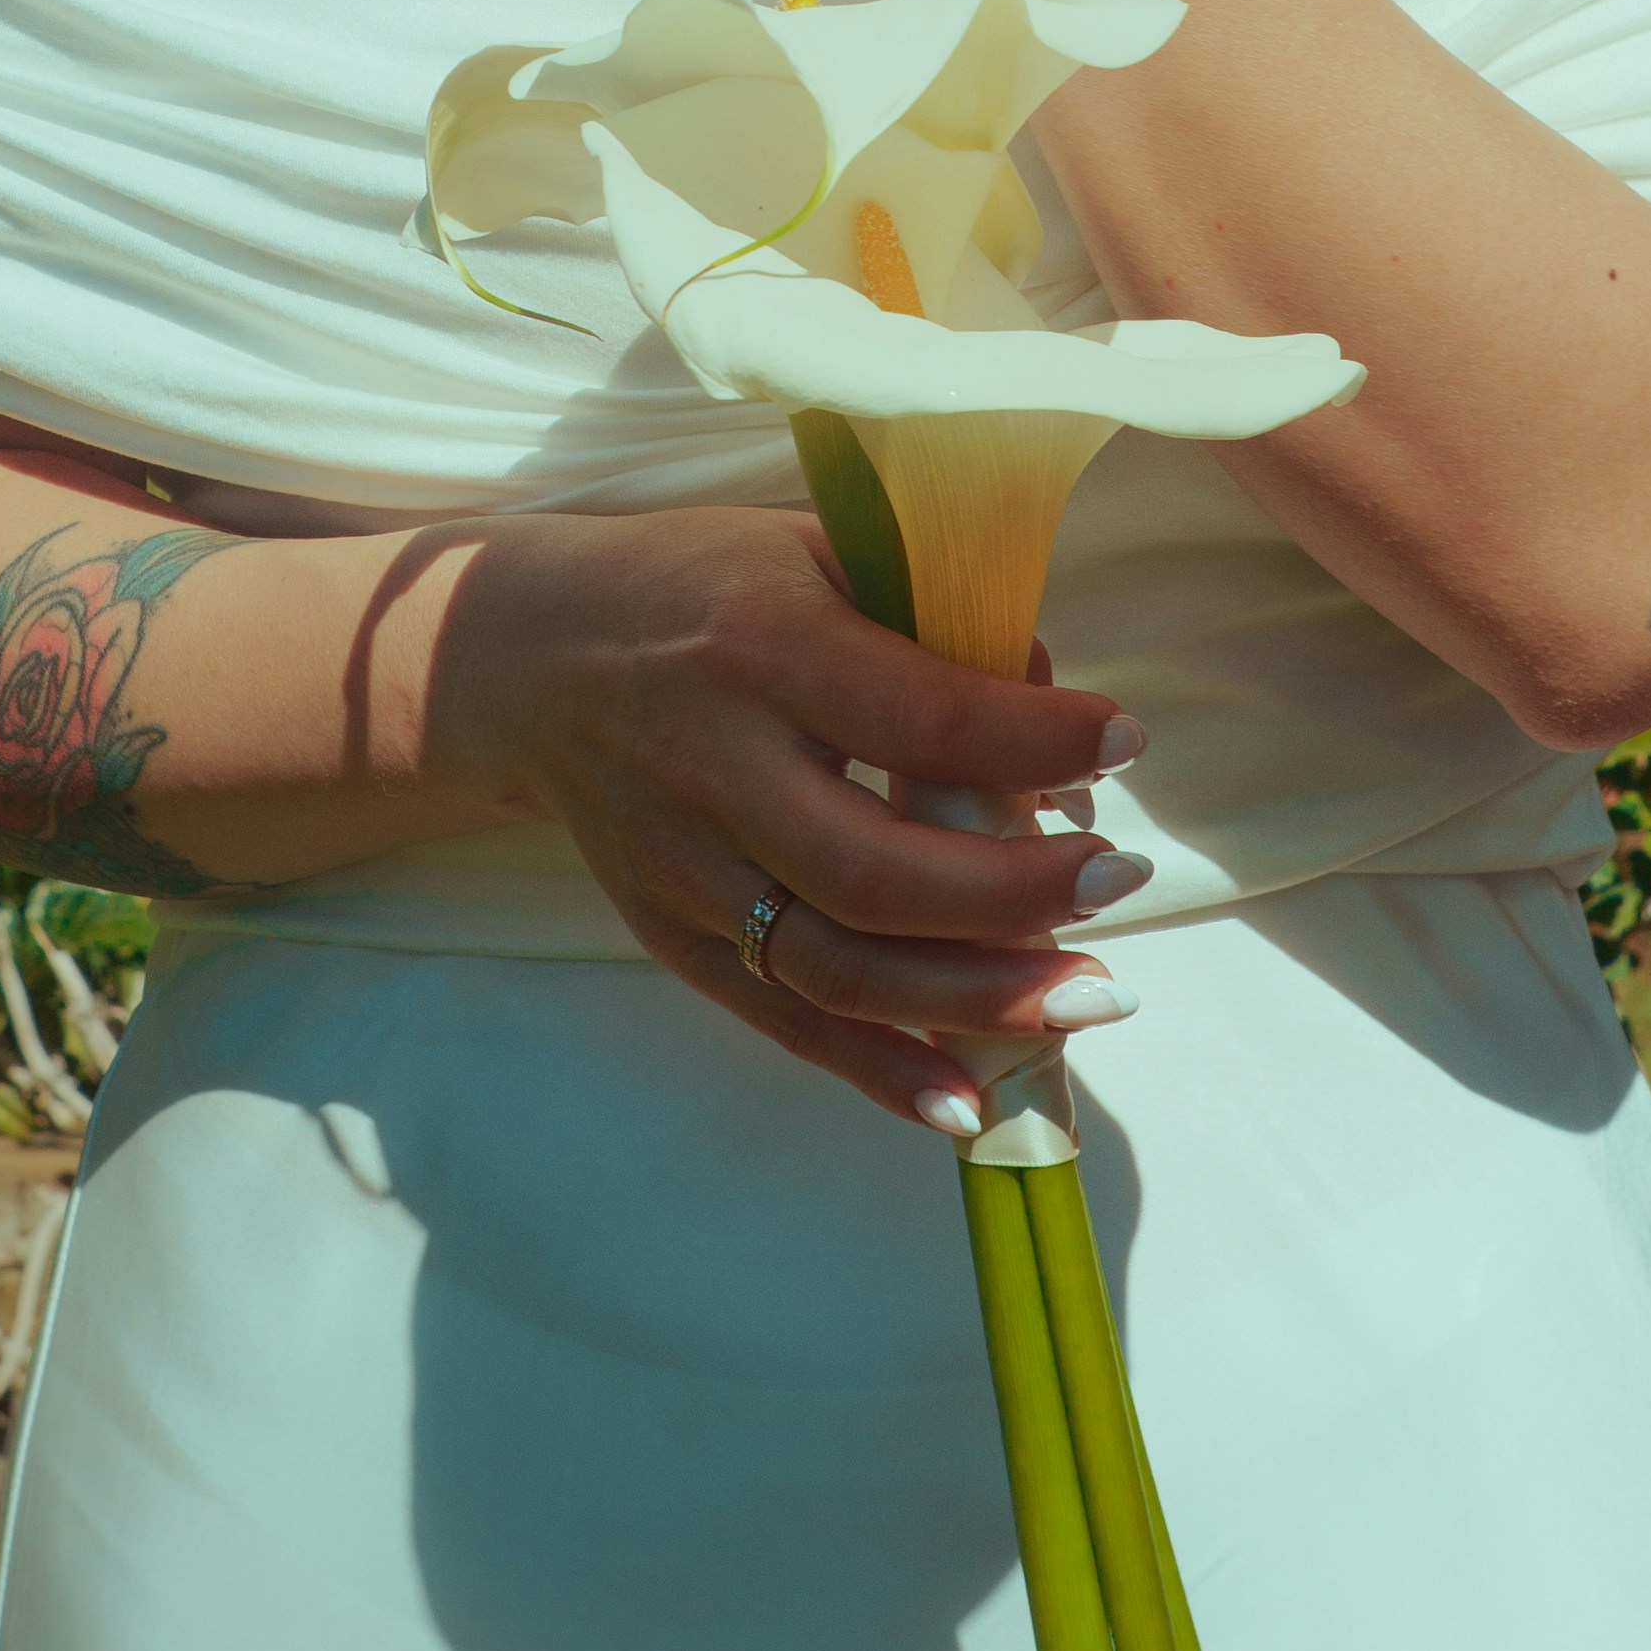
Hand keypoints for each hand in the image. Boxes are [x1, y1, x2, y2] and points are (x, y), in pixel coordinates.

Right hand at [427, 502, 1152, 1133]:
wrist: (526, 656)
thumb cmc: (698, 585)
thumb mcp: (810, 548)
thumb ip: (929, 608)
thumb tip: (1049, 685)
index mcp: (764, 650)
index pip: (921, 718)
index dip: (1036, 740)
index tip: (1125, 741)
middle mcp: (717, 771)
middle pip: (881, 871)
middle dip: (1021, 893)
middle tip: (1124, 882)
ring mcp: (688, 870)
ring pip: (840, 968)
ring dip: (977, 1000)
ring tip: (1091, 998)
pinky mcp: (672, 936)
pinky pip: (783, 1023)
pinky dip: (879, 1072)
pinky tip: (971, 1102)